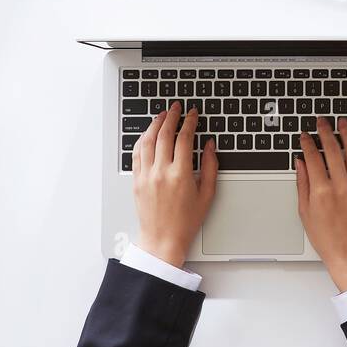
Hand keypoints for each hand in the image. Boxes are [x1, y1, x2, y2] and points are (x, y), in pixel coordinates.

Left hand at [131, 101, 217, 266]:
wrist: (162, 239)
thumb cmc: (186, 221)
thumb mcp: (207, 194)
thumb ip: (210, 167)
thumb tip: (209, 146)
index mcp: (181, 175)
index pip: (184, 138)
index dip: (189, 122)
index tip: (193, 114)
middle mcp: (161, 172)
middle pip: (164, 134)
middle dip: (171, 116)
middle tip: (176, 107)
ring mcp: (146, 176)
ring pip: (148, 141)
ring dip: (155, 124)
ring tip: (161, 115)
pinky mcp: (136, 180)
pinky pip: (137, 153)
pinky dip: (142, 140)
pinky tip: (148, 134)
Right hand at [295, 117, 346, 291]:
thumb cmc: (326, 238)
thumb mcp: (305, 212)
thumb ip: (302, 184)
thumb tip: (300, 162)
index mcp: (321, 190)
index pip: (313, 157)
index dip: (307, 142)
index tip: (305, 135)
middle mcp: (341, 185)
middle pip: (332, 149)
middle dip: (325, 131)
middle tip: (322, 121)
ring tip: (343, 123)